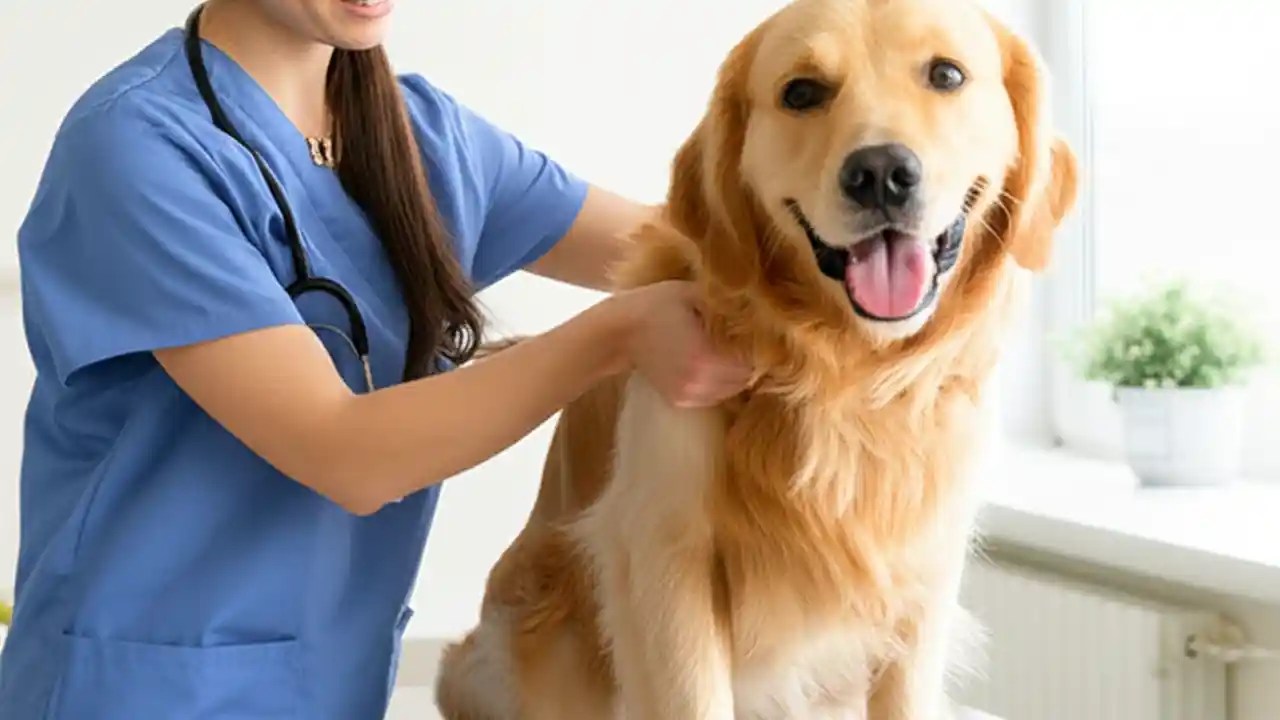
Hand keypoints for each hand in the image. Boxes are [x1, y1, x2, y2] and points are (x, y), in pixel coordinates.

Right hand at [614, 281, 752, 407]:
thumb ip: (727, 305)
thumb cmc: (656, 304)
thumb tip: (759, 309)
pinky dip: (717, 383)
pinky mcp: (679, 401)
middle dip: (747, 361)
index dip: (759, 347)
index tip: (758, 333)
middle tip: (743, 341)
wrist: (618, 331)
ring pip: (731, 391)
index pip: (752, 361)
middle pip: (744, 379)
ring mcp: (689, 395)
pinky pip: (713, 396)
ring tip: (725, 352)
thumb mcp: (693, 293)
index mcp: (706, 357)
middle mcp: (700, 382)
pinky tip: (710, 363)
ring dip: (733, 374)